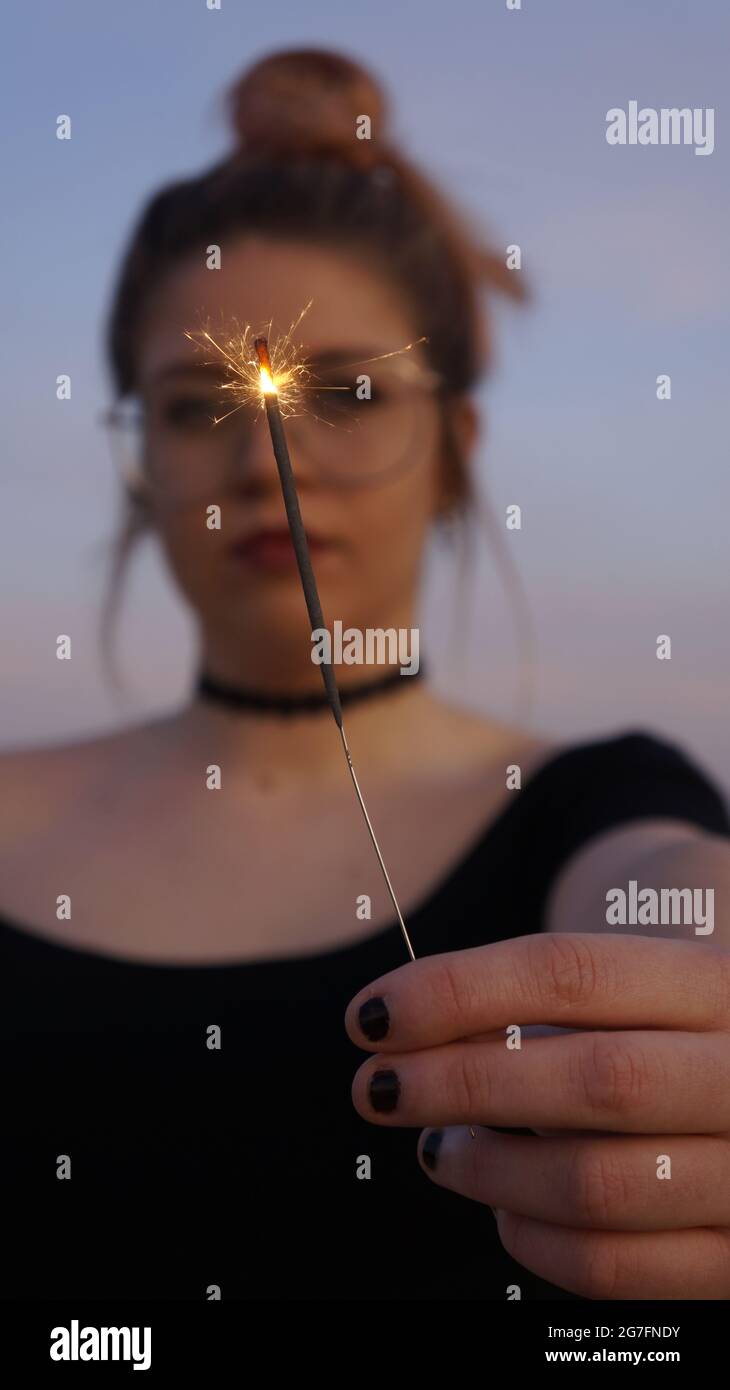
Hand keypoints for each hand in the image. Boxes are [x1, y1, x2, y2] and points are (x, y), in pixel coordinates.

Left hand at [345, 932, 729, 1298]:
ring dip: (488, 1170)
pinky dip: (534, 1242)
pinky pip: (616, 1267)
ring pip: (596, 1185)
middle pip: (592, 1079)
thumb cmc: (674, 1035)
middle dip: (461, 1084)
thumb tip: (416, 1033)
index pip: (571, 972)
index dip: (457, 990)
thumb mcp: (641, 990)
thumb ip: (553, 1005)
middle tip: (377, 1087)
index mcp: (714, 983)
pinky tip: (502, 1210)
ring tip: (439, 1147)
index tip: (373, 1014)